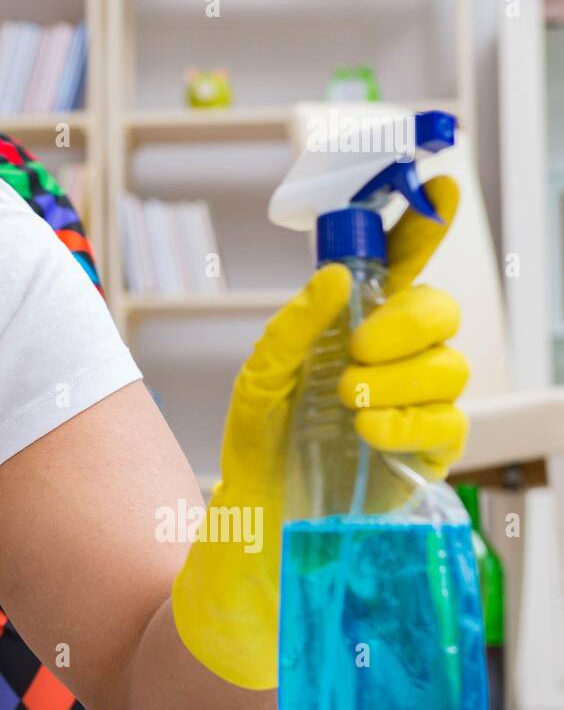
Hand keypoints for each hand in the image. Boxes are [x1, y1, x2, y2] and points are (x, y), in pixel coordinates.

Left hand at [170, 177, 467, 689]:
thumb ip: (293, 328)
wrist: (261, 524)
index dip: (423, 226)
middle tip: (357, 349)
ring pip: (451, 365)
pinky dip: (406, 420)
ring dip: (400, 377)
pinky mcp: (428, 454)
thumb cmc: (259, 446)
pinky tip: (368, 431)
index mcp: (351, 330)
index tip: (437, 185)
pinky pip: (448, 422)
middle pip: (441, 311)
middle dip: (406, 320)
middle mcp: (391, 361)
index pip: (399, 268)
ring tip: (349, 402)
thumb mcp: (259, 379)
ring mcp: (414, 405)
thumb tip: (336, 277)